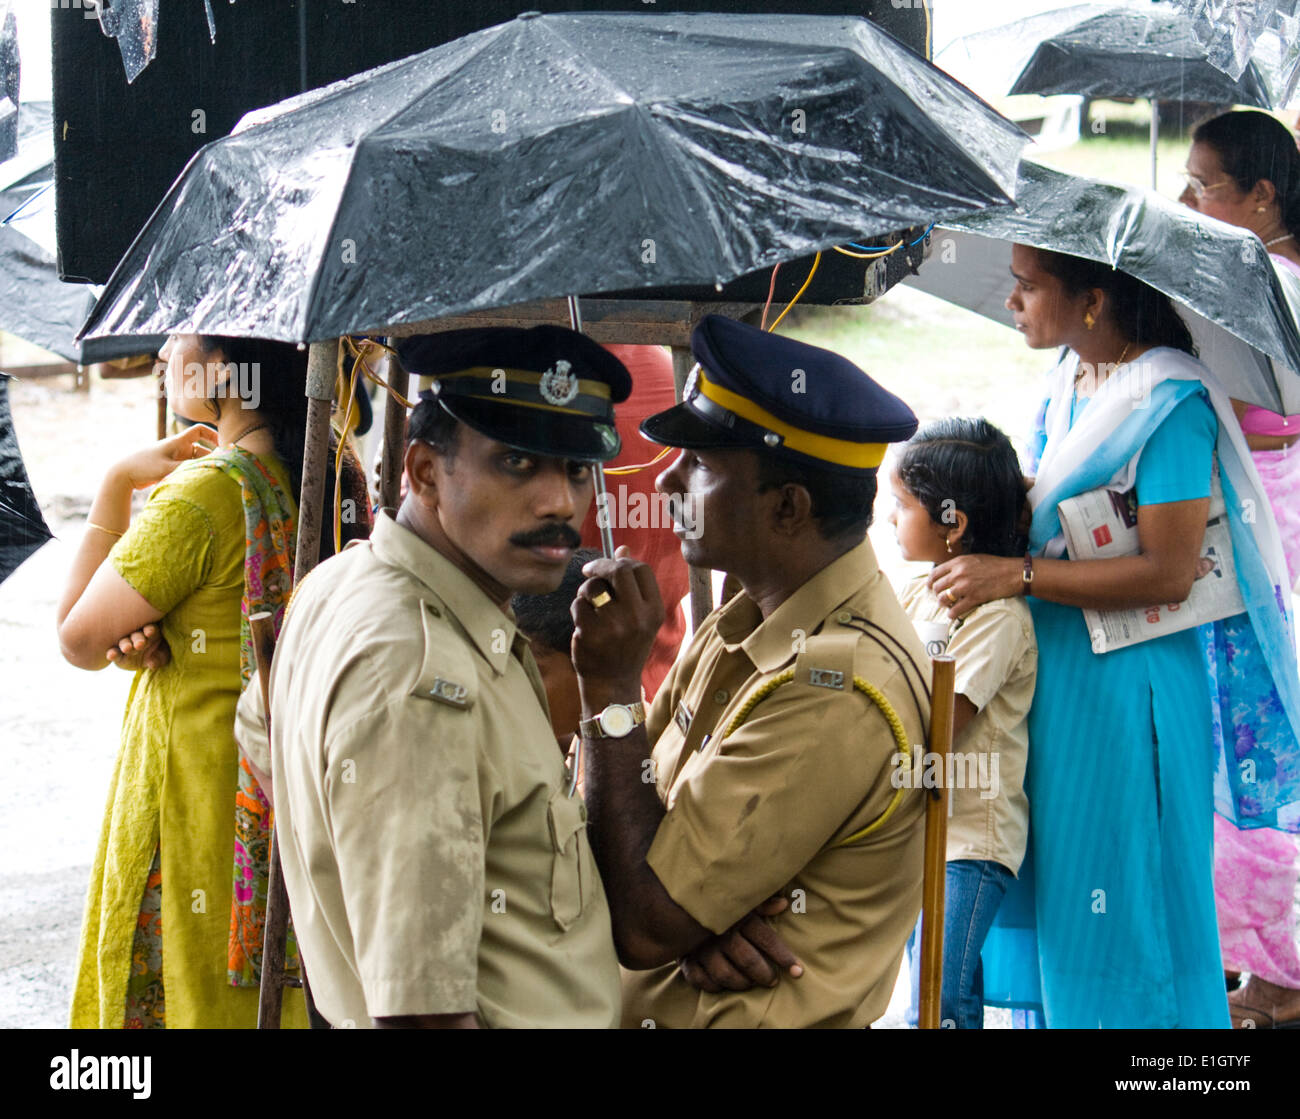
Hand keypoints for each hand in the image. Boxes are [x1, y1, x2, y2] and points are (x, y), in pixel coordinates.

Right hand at [105, 623, 171, 671]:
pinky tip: (111, 655)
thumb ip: (159, 660)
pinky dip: (112, 654)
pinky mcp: (118, 654)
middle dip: (138, 639)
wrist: (148, 662)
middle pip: (136, 635)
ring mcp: (126, 644)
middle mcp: (137, 636)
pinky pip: (114, 653)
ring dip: (125, 645)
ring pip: (124, 642)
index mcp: (150, 632)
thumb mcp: (162, 658)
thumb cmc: (157, 655)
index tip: (150, 633)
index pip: (150, 629)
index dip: (150, 630)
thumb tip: (152, 664)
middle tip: (140, 644)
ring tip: (127, 648)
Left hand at [111, 424, 216, 491]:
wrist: (123, 473)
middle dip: (211, 459)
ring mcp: (174, 459)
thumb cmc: (143, 467)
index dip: (213, 435)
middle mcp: (178, 449)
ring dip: (201, 470)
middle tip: (220, 471)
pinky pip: (187, 471)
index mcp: (178, 442)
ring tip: (210, 480)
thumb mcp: (167, 468)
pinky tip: (197, 485)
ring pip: (195, 463)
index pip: (200, 431)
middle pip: (202, 451)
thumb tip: (208, 471)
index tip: (223, 446)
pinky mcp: (169, 469)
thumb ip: (188, 469)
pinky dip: (193, 476)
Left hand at [571, 545, 663, 690]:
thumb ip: (633, 583)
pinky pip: (578, 605)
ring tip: (590, 606)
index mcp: (654, 610)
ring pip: (593, 587)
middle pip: (618, 570)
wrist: (613, 684)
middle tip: (589, 571)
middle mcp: (638, 617)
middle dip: (600, 565)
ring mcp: (614, 626)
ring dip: (586, 591)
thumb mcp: (640, 616)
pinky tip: (584, 624)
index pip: (641, 568)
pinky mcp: (591, 633)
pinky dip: (578, 610)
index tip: (610, 564)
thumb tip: (622, 547)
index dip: (623, 560)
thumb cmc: (626, 645)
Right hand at [678, 897, 802, 992]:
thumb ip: (761, 903)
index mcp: (737, 918)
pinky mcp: (687, 960)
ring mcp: (702, 949)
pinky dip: (715, 986)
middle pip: (749, 961)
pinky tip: (724, 985)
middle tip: (773, 980)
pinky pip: (703, 981)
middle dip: (765, 974)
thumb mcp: (739, 899)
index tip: (798, 971)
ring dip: (743, 983)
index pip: (766, 940)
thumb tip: (783, 903)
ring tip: (751, 983)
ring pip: (727, 975)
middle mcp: (721, 934)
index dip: (784, 957)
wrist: (674, 904)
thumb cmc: (715, 904)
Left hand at [929, 554, 1020, 618]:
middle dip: (936, 594)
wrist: (1012, 573)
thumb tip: (947, 573)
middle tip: (940, 598)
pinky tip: (952, 615)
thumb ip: (959, 565)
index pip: (935, 573)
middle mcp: (959, 574)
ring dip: (943, 604)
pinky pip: (956, 610)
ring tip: (946, 606)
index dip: (930, 581)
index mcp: (958, 563)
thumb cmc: (995, 565)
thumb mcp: (973, 559)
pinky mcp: (974, 598)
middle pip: (937, 587)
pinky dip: (952, 614)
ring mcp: (965, 587)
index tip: (930, 586)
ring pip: (943, 599)